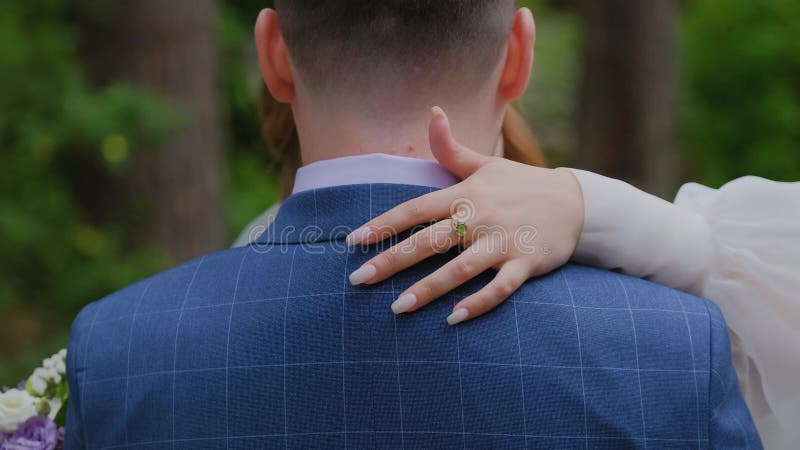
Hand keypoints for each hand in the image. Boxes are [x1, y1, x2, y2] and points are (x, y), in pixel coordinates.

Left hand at [346, 107, 583, 324]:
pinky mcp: (525, 264)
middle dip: (391, 261)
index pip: (415, 210)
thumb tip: (432, 112)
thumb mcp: (485, 164)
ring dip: (427, 290)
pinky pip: (499, 289)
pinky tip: (453, 319)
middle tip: (358, 280)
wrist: (575, 202)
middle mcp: (479, 218)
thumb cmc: (521, 184)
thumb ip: (452, 147)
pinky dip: (478, 304)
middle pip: (429, 241)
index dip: (382, 224)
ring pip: (459, 269)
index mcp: (465, 195)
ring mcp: (502, 243)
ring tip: (396, 308)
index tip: (353, 241)